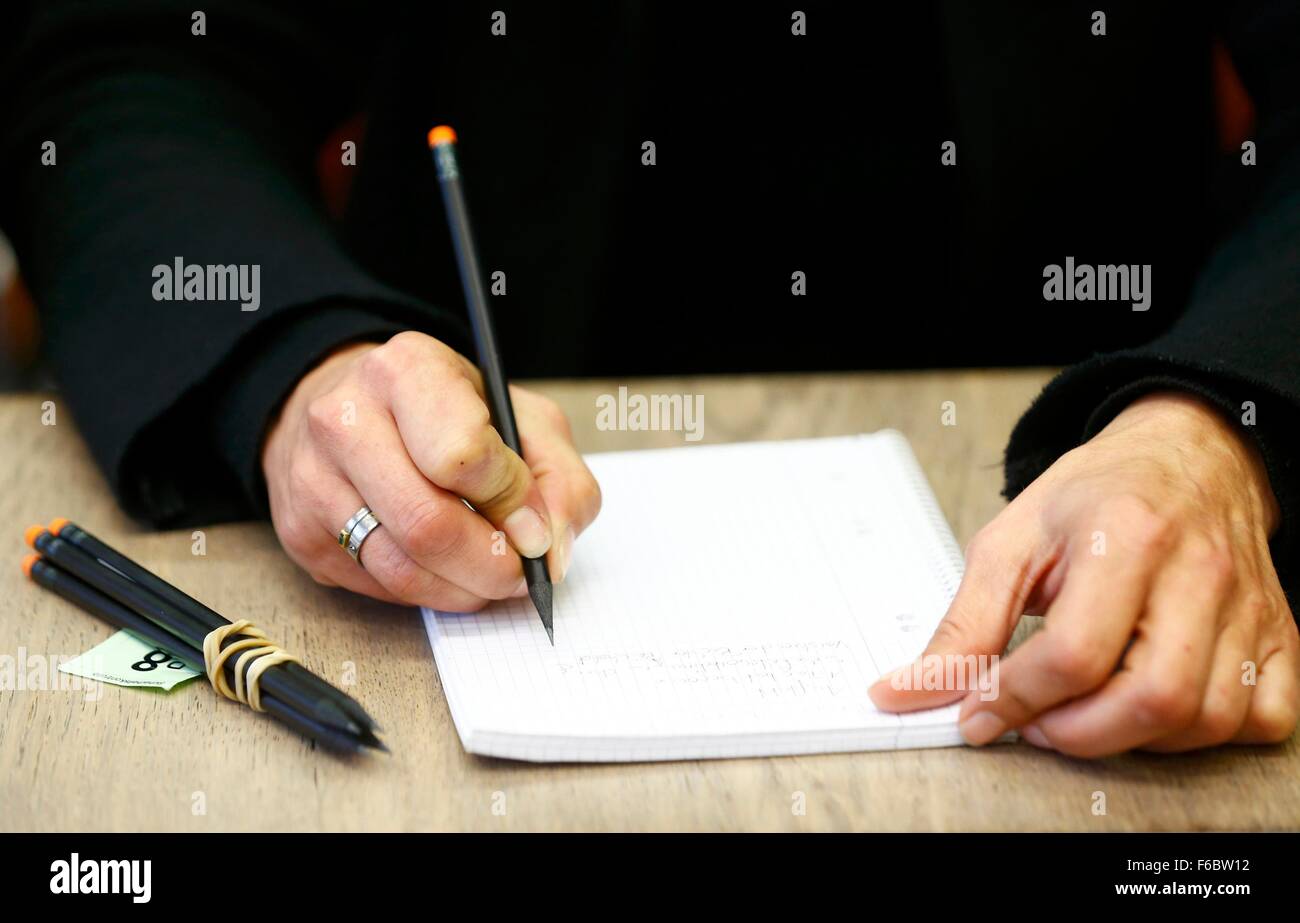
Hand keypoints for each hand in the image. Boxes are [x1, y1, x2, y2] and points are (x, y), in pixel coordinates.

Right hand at [260, 331, 600, 609]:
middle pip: (428, 523)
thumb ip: (558, 479)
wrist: (354, 409)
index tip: (531, 518)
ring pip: (400, 568)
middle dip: (491, 563)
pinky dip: (427, 592)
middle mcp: (344, 418)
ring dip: (462, 588)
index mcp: (406, 371)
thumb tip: (548, 550)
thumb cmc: (448, 414)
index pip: (461, 455)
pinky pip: (376, 587)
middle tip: (520, 571)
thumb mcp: (523, 420)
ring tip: (490, 575)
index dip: (509, 499)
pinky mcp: (300, 532)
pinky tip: (445, 570)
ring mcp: (312, 478)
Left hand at [869, 391, 1299, 755]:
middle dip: (1077, 733)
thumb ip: (964, 622)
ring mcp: (1249, 607)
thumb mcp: (1012, 540)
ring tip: (1083, 712)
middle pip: (1151, 698)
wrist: (1187, 456)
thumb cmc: (1097, 495)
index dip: (1015, 699)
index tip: (978, 713)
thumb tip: (911, 690)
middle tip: (1034, 722)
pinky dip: (1204, 736)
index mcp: (1124, 536)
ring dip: (1132, 740)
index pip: (1074, 653)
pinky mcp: (1280, 634)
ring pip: (1205, 720)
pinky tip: (1153, 708)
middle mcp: (1198, 573)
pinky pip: (1263, 719)